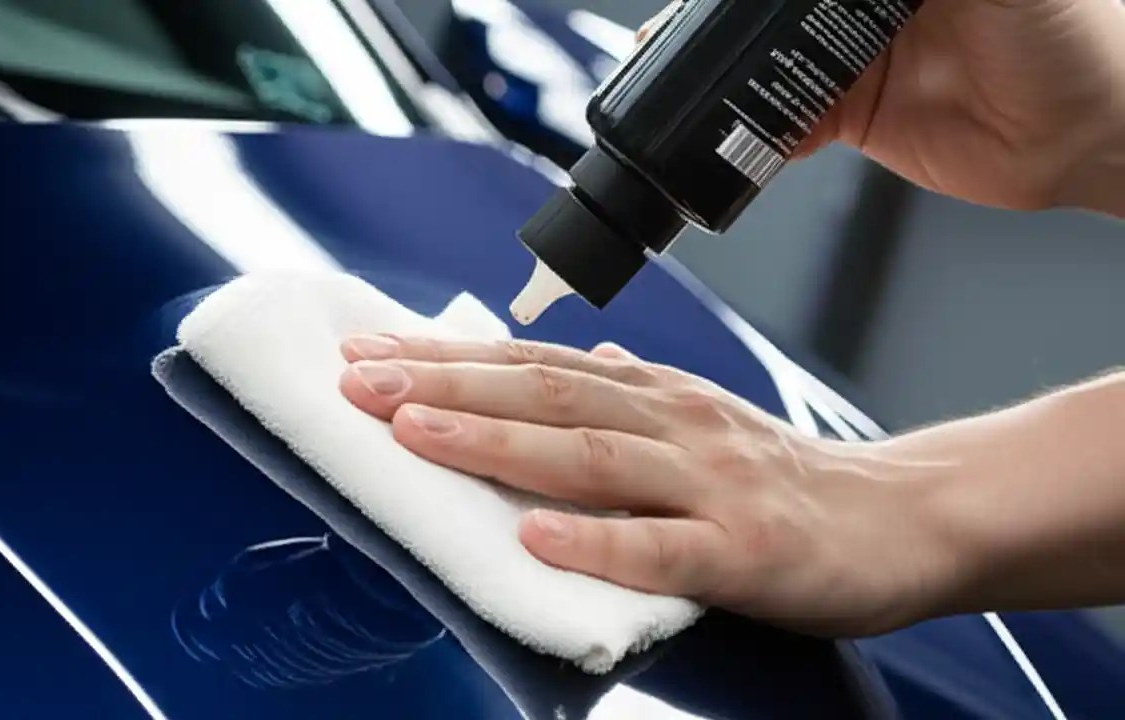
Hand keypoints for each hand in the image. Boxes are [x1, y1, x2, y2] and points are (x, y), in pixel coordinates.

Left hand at [337, 336, 957, 635]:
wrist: (903, 516)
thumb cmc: (788, 477)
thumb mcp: (699, 418)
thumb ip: (629, 391)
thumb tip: (568, 356)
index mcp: (655, 393)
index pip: (533, 363)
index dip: (446, 356)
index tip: (368, 348)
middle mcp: (674, 423)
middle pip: (546, 393)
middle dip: (445, 383)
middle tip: (358, 377)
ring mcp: (708, 485)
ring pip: (591, 455)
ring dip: (497, 440)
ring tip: (416, 432)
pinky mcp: (743, 551)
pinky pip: (661, 549)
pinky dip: (596, 542)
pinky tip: (534, 536)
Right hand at [642, 0, 1124, 213]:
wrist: (1089, 134)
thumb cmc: (1075, 32)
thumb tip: (841, 6)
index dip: (739, 1)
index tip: (701, 6)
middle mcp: (861, 3)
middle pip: (766, 14)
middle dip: (710, 29)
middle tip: (666, 40)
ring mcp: (851, 58)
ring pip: (760, 63)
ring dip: (712, 79)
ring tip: (666, 85)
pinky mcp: (850, 117)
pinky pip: (780, 124)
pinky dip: (744, 135)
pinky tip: (715, 136)